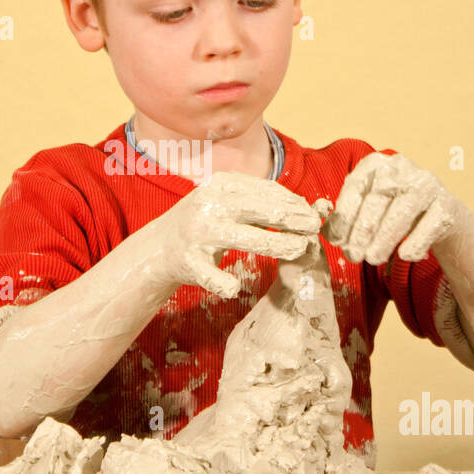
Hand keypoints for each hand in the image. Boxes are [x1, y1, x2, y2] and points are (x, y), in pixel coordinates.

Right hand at [147, 171, 323, 298]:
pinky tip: (235, 288)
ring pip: (246, 240)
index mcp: (220, 186)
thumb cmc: (205, 223)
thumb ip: (258, 203)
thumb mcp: (227, 202)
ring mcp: (198, 233)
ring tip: (299, 249)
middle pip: (260, 210)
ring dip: (277, 245)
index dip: (292, 202)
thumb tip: (304, 207)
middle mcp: (209, 205)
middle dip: (292, 219)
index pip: (264, 190)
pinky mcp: (189, 262)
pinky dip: (225, 284)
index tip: (312, 213)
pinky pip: (212, 276)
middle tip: (314, 228)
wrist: (159, 247)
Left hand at [322, 152, 462, 264]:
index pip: (354, 187)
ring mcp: (427, 182)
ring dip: (385, 238)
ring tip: (373, 259)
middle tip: (353, 256)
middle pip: (378, 198)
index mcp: (374, 164)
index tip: (337, 241)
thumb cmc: (391, 212)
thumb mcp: (366, 209)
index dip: (344, 216)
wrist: (436, 215)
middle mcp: (401, 166)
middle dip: (362, 230)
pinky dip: (416, 241)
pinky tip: (405, 256)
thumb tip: (328, 235)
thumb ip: (346, 219)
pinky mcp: (447, 202)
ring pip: (403, 210)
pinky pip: (430, 224)